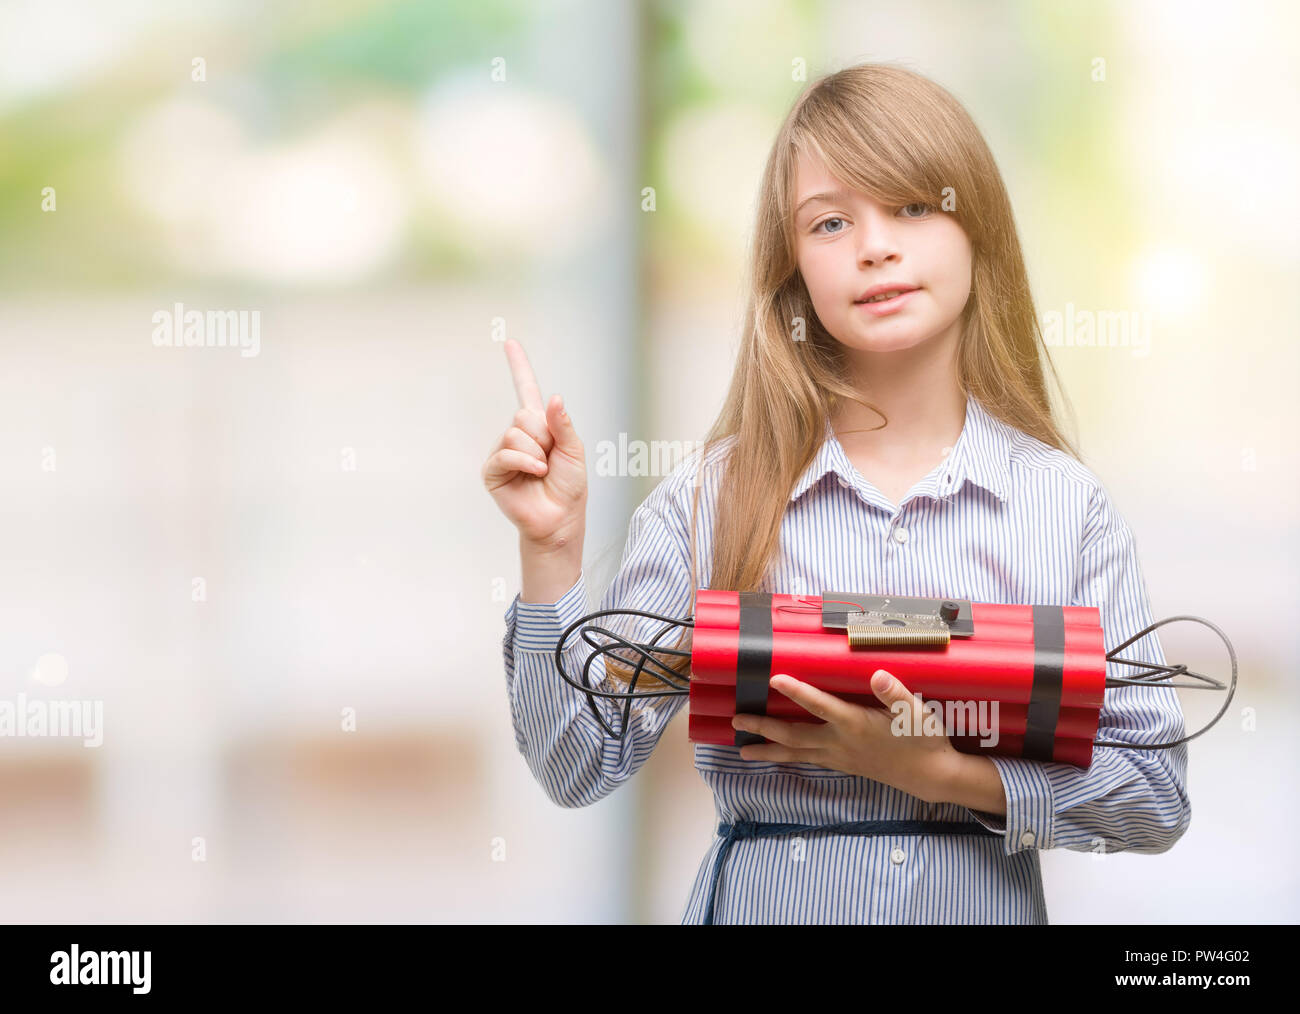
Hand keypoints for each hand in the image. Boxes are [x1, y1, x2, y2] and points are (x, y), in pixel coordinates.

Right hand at [482, 339, 586, 545]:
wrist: (559, 519)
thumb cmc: (569, 487)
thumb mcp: (574, 451)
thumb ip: (564, 424)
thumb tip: (555, 398)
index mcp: (539, 427)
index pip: (526, 390)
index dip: (519, 366)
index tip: (510, 342)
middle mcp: (517, 435)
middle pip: (524, 414)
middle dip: (544, 436)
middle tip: (550, 459)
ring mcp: (503, 452)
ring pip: (515, 433)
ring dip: (536, 453)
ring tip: (541, 471)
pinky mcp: (492, 470)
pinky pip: (506, 452)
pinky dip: (525, 462)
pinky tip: (534, 474)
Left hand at [730, 669, 962, 803]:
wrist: (931, 776)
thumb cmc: (923, 739)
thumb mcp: (915, 713)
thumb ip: (894, 694)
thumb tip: (877, 675)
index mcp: (855, 724)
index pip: (819, 705)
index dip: (797, 691)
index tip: (774, 678)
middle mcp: (841, 742)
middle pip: (793, 736)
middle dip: (763, 728)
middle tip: (736, 722)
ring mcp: (840, 756)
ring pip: (796, 754)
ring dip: (768, 750)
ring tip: (743, 752)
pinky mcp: (843, 764)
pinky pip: (808, 760)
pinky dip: (789, 758)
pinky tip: (778, 756)